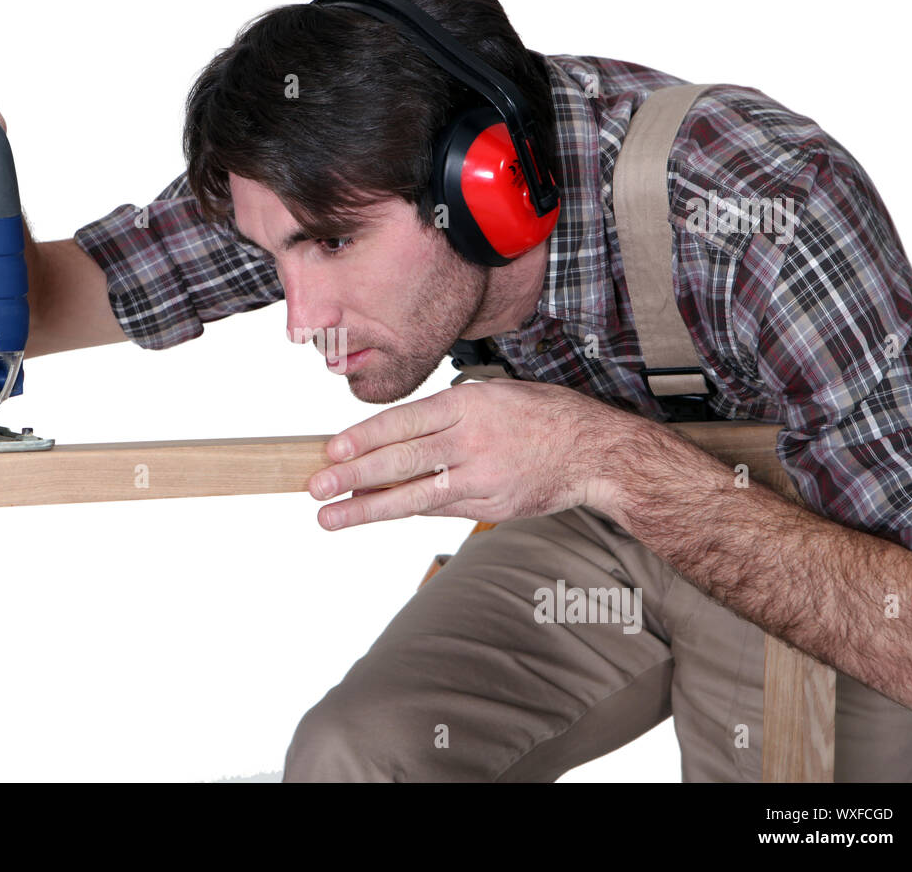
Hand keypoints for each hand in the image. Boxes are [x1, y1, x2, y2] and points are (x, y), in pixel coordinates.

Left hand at [307, 379, 619, 529]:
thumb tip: (393, 434)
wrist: (595, 452)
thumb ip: (446, 412)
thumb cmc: (542, 416)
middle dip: (353, 475)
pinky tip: (374, 512)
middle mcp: (471, 441)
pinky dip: (403, 510)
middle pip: (401, 459)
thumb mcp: (494, 394)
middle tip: (316, 486)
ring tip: (330, 516)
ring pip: (414, 494)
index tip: (330, 448)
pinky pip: (437, 508)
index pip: (404, 421)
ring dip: (367, 507)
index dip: (363, 437)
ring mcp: (480, 478)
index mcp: (468, 405)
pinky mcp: (488, 506)